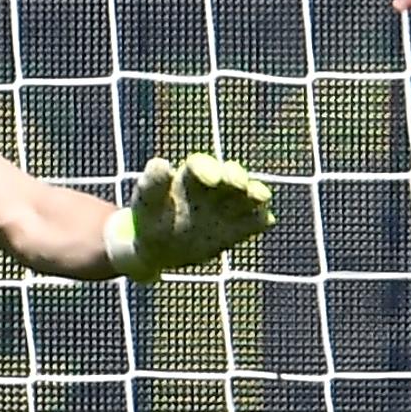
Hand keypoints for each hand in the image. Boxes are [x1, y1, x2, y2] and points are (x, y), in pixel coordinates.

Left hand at [105, 155, 274, 277]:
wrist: (160, 249)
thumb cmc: (151, 219)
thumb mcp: (146, 204)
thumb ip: (152, 185)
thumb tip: (160, 162)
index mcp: (189, 176)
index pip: (201, 165)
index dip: (207, 168)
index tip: (210, 180)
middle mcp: (214, 187)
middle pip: (230, 174)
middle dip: (236, 176)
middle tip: (237, 184)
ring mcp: (229, 206)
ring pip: (248, 193)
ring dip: (255, 192)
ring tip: (259, 197)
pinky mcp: (240, 226)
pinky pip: (256, 220)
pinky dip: (261, 218)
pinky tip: (264, 220)